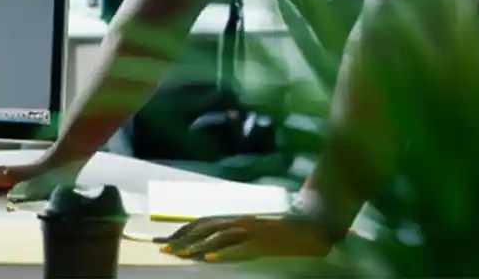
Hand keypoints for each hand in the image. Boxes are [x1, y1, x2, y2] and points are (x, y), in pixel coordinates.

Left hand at [161, 215, 335, 262]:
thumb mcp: (252, 230)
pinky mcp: (264, 243)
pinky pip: (242, 249)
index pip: (202, 223)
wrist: (312, 227)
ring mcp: (252, 231)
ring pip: (219, 238)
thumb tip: (209, 248)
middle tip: (166, 250)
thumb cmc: (282, 231)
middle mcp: (240, 221)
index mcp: (235, 218)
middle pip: (205, 229)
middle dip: (184, 239)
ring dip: (199, 247)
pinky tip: (212, 260)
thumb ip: (233, 235)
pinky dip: (226, 254)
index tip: (166, 241)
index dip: (183, 231)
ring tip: (182, 255)